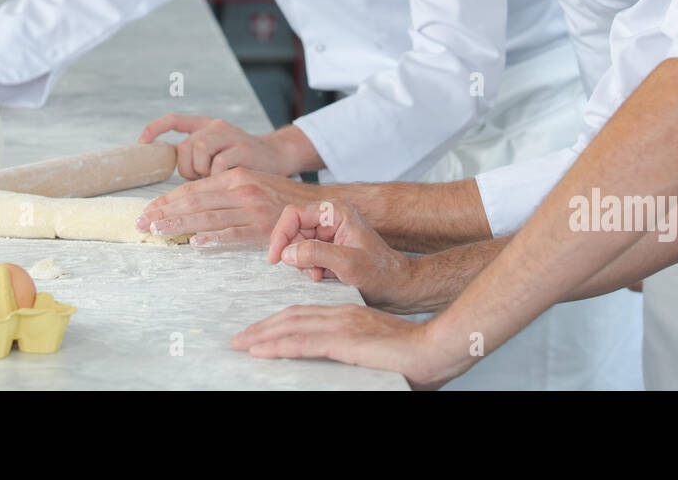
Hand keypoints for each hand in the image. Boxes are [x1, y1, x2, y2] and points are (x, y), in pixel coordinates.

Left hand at [135, 167, 319, 247]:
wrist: (317, 207)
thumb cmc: (280, 199)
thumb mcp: (251, 185)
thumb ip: (223, 193)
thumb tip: (190, 206)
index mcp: (234, 177)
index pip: (192, 189)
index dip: (167, 200)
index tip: (147, 209)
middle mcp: (240, 189)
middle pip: (194, 201)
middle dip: (164, 212)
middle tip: (141, 222)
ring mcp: (250, 209)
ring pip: (207, 217)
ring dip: (178, 226)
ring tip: (157, 231)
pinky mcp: (261, 229)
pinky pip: (232, 235)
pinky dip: (213, 239)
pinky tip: (194, 243)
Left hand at [138, 114, 313, 178]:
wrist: (277, 157)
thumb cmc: (241, 162)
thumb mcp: (216, 152)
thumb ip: (195, 155)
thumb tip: (166, 170)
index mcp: (206, 126)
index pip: (175, 120)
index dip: (156, 128)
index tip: (142, 142)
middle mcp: (216, 127)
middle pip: (185, 145)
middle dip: (187, 168)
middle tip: (200, 178)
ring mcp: (230, 135)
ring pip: (199, 149)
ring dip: (202, 171)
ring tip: (214, 179)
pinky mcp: (243, 148)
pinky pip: (219, 163)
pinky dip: (218, 176)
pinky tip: (227, 180)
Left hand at [231, 304, 456, 389]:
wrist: (436, 349)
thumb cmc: (416, 357)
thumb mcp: (377, 351)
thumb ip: (357, 353)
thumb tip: (345, 363)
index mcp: (350, 315)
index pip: (306, 314)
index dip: (280, 322)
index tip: (261, 332)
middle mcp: (342, 314)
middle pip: (292, 316)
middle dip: (263, 327)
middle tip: (241, 338)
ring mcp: (342, 325)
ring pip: (291, 326)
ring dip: (262, 335)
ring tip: (242, 344)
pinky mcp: (343, 340)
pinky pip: (302, 342)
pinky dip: (276, 345)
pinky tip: (260, 350)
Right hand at [267, 200, 413, 309]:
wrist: (396, 287)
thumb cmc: (380, 273)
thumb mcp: (347, 263)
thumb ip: (316, 254)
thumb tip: (287, 253)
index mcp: (335, 211)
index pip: (293, 214)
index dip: (280, 235)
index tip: (275, 258)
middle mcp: (329, 218)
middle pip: (293, 230)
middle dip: (295, 254)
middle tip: (311, 273)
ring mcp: (328, 233)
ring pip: (297, 245)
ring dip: (304, 264)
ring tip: (322, 276)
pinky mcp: (327, 247)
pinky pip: (305, 256)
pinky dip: (309, 269)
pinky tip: (324, 277)